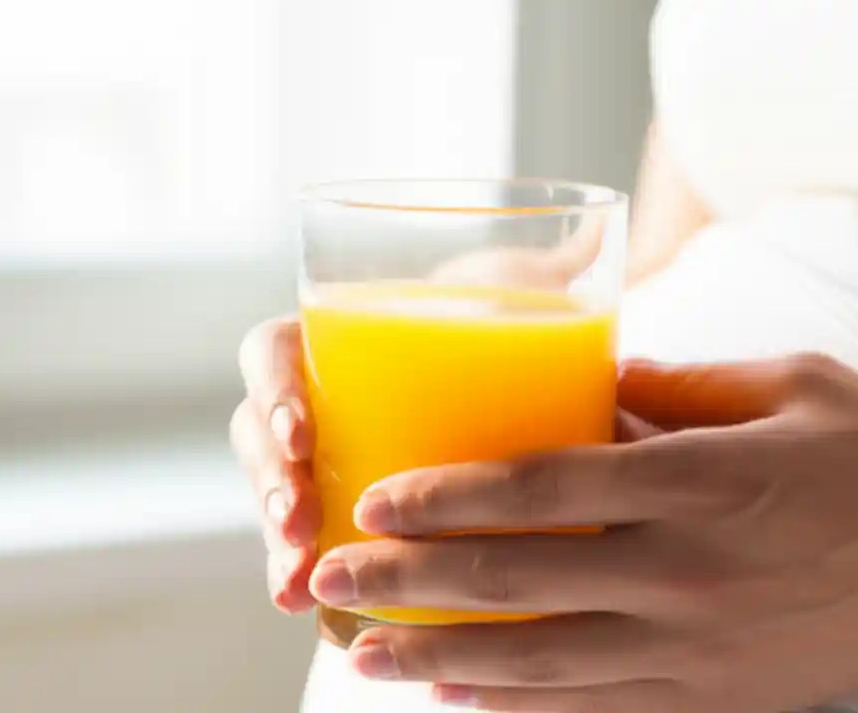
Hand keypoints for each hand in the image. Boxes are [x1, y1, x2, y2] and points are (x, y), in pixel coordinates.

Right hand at [229, 221, 610, 613]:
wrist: (547, 378)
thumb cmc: (527, 327)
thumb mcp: (532, 297)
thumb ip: (556, 274)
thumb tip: (596, 244)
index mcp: (340, 337)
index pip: (272, 353)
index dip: (273, 390)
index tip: (304, 435)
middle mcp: (325, 397)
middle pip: (262, 437)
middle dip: (270, 485)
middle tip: (299, 525)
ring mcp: (334, 457)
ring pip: (280, 496)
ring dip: (279, 542)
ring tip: (296, 589)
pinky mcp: (356, 511)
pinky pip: (316, 542)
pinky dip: (310, 577)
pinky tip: (315, 613)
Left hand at [309, 354, 857, 711]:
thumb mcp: (791, 386)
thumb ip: (677, 385)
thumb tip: (587, 378)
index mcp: (701, 479)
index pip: (542, 486)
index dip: (447, 493)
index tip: (377, 494)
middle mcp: (690, 571)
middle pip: (516, 580)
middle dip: (409, 579)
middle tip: (330, 572)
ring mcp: (701, 649)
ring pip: (540, 663)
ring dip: (437, 658)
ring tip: (361, 652)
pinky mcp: (718, 699)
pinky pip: (596, 712)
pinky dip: (518, 707)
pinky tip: (459, 696)